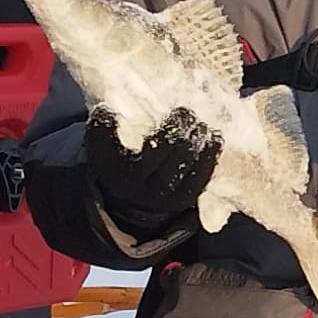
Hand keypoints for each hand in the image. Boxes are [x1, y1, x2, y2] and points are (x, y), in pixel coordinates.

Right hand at [88, 107, 218, 232]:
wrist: (132, 206)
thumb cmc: (118, 166)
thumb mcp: (102, 152)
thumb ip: (102, 132)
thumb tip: (108, 111)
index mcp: (117, 175)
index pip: (116, 147)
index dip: (120, 128)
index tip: (123, 111)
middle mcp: (139, 189)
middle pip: (161, 155)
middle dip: (175, 130)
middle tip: (184, 112)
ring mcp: (164, 197)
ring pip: (184, 166)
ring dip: (196, 141)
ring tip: (200, 124)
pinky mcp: (184, 199)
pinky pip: (201, 177)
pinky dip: (210, 156)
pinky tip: (214, 139)